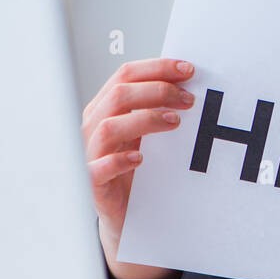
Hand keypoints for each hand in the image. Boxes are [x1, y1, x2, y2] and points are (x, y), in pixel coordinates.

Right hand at [82, 58, 195, 254]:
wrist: (123, 210)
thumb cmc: (135, 166)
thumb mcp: (145, 132)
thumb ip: (156, 108)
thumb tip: (189, 85)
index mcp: (105, 107)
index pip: (126, 75)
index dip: (157, 68)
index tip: (188, 70)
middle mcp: (94, 126)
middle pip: (119, 95)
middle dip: (158, 91)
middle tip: (189, 100)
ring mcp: (89, 153)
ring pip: (108, 127)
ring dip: (144, 119)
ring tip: (174, 122)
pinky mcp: (93, 183)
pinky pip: (98, 168)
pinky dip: (118, 160)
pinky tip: (140, 158)